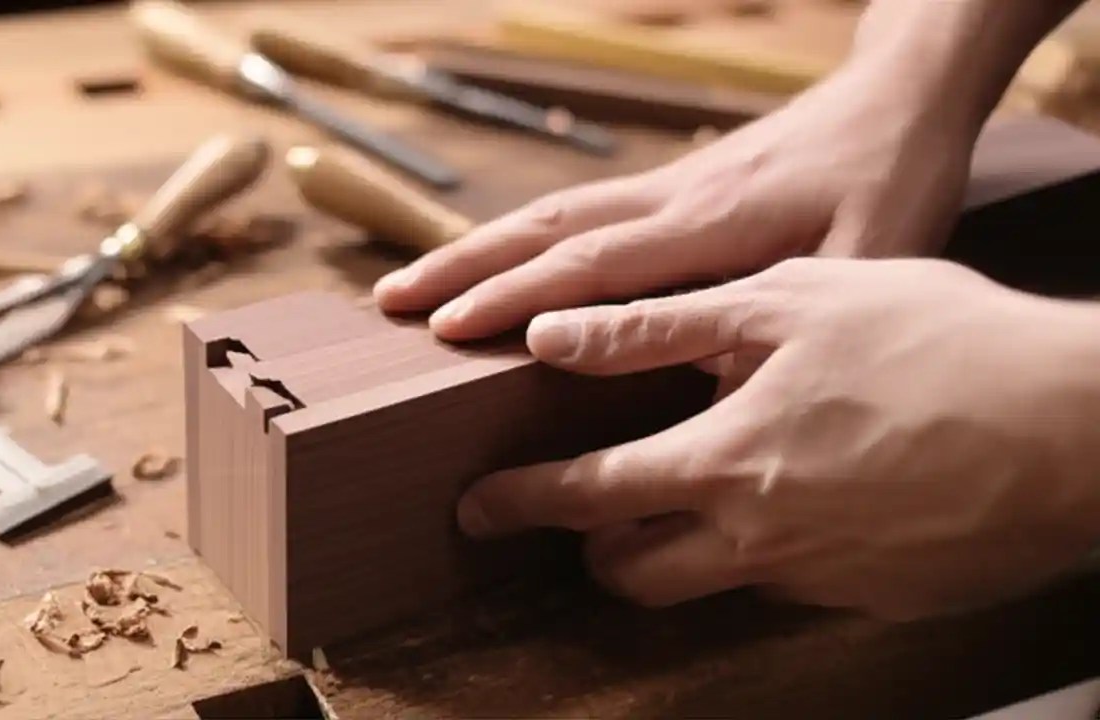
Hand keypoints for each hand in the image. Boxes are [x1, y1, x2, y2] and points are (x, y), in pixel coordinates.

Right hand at [373, 53, 980, 344]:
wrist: (895, 99)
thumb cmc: (889, 181)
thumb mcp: (869, 260)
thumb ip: (795, 318)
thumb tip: (717, 389)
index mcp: (710, 224)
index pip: (592, 264)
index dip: (516, 297)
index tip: (448, 330)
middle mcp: (669, 199)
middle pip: (545, 229)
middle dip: (462, 268)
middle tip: (389, 303)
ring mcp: (664, 188)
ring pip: (551, 215)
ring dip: (476, 249)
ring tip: (413, 285)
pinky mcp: (671, 187)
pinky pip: (577, 212)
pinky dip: (520, 240)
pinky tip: (497, 264)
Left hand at [456, 258, 1099, 619]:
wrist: (1079, 428)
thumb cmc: (940, 343)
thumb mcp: (792, 302)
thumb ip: (662, 326)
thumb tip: (556, 333)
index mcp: (727, 461)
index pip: (587, 499)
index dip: (521, 502)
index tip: (477, 508)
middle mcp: (760, 538)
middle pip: (632, 573)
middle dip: (587, 548)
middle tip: (576, 513)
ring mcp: (818, 576)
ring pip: (703, 587)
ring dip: (666, 555)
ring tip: (675, 501)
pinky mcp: (870, 594)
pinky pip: (782, 585)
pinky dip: (756, 550)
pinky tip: (787, 498)